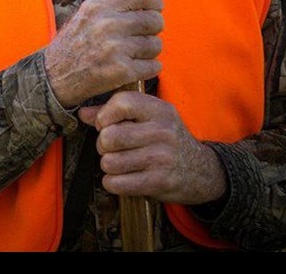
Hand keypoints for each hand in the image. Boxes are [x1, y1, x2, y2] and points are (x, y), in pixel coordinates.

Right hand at [44, 0, 163, 107]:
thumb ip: (114, 7)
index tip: (156, 9)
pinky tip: (135, 68)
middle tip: (142, 37)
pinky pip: (153, 66)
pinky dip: (148, 68)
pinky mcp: (121, 71)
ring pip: (156, 45)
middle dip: (153, 30)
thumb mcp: (87, 15)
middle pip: (155, 20)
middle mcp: (108, 23)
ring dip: (149, 51)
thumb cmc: (74, 44)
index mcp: (99, 6)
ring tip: (134, 54)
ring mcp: (115, 48)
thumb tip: (149, 5)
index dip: (154, 2)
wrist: (53, 76)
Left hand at [78, 90, 226, 204]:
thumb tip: (83, 114)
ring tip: (119, 163)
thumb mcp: (150, 118)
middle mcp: (162, 132)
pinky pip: (117, 183)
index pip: (122, 102)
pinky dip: (112, 183)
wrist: (202, 171)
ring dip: (108, 165)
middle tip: (111, 148)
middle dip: (102, 145)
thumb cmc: (167, 140)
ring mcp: (162, 158)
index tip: (105, 124)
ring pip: (110, 162)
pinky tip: (121, 178)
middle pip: (110, 136)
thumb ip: (115, 112)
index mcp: (159, 110)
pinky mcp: (159, 181)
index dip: (104, 115)